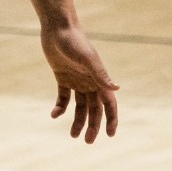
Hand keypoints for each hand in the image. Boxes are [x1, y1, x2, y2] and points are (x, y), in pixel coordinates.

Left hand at [41, 25, 119, 142]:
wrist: (57, 29)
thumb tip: (117, 89)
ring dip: (78, 120)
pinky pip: (64, 97)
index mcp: (99, 78)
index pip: (109, 103)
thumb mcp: (87, 59)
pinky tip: (54, 115)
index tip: (110, 135)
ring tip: (73, 135)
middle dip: (93, 125)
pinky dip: (60, 107)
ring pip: (80, 106)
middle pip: (95, 109)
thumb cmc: (74, 42)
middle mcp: (90, 81)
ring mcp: (77, 80)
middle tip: (88, 141)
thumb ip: (101, 75)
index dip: (111, 119)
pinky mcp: (63, 77)